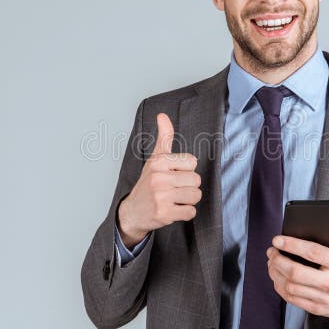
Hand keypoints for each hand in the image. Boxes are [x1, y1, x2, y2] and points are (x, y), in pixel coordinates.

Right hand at [116, 113, 201, 246]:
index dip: (186, 170)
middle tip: (174, 190)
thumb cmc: (148, 183)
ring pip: (195, 196)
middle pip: (196, 180)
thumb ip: (164, 137)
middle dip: (188, 187)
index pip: (192, 162)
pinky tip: (172, 210)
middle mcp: (158, 177)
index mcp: (158, 161)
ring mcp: (160, 196)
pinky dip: (185, 213)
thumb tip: (162, 115)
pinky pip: (191, 212)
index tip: (174, 175)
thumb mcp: (155, 158)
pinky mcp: (164, 213)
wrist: (132, 211)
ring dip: (188, 200)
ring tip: (174, 200)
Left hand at [266, 224, 328, 317]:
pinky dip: (280, 288)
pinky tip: (277, 278)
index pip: (313, 252)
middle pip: (297, 272)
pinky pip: (293, 299)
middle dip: (278, 260)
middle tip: (272, 251)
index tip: (277, 240)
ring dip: (276, 273)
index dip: (292, 245)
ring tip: (271, 263)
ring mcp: (324, 298)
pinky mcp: (317, 308)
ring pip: (291, 287)